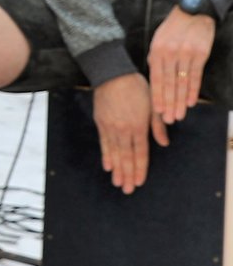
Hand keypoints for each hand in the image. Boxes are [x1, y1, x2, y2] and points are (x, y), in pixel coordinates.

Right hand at [92, 72, 165, 192]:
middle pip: (126, 157)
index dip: (140, 169)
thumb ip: (158, 126)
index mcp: (139, 126)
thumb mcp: (153, 106)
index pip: (140, 153)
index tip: (139, 182)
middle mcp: (124, 130)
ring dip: (117, 169)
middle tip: (127, 190)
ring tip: (117, 183)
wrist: (112, 75)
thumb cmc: (137, 88)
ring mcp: (110, 127)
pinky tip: (107, 166)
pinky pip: (103, 143)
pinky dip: (106, 155)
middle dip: (127, 174)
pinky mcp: (100, 123)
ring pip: (114, 153)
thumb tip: (164, 143)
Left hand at [147, 6, 215, 123]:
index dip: (157, 96)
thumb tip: (154, 78)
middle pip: (169, 84)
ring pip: (182, 82)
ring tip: (180, 115)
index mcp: (156, 51)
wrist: (194, 10)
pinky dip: (193, 90)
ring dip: (181, 101)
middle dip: (168, 104)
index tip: (157, 111)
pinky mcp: (200, 53)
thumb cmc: (174, 28)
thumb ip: (156, 59)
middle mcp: (170, 53)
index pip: (156, 79)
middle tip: (168, 120)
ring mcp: (185, 54)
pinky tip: (191, 102)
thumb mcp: (158, 40)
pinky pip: (196, 76)